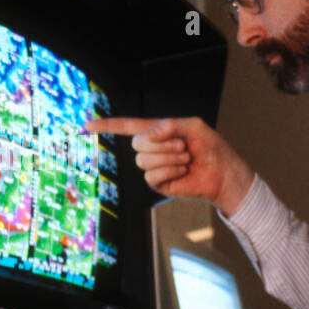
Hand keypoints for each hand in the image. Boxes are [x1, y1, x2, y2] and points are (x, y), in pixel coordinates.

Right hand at [86, 116, 254, 215]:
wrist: (222, 172)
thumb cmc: (210, 146)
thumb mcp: (192, 125)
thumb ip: (168, 125)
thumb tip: (148, 136)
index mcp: (156, 131)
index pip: (126, 126)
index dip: (106, 126)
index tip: (86, 126)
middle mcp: (151, 149)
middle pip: (136, 142)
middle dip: (162, 143)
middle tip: (183, 147)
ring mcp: (153, 167)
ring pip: (143, 160)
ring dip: (169, 158)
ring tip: (186, 159)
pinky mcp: (158, 184)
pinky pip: (151, 175)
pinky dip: (170, 171)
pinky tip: (182, 172)